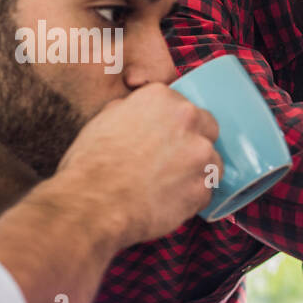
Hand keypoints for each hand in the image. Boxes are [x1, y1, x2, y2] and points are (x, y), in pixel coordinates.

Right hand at [51, 83, 220, 245]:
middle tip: (170, 162)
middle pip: (207, 129)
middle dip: (193, 144)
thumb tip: (138, 114)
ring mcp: (201, 154)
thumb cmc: (90, 165)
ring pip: (211, 161)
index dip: (174, 127)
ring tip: (167, 186)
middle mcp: (188, 120)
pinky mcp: (204, 187)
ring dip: (196, 172)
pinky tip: (169, 201)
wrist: (92, 204)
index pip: (183, 107)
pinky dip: (192, 197)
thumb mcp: (104, 120)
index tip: (165, 140)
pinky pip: (206, 190)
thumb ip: (131, 111)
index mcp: (162, 98)